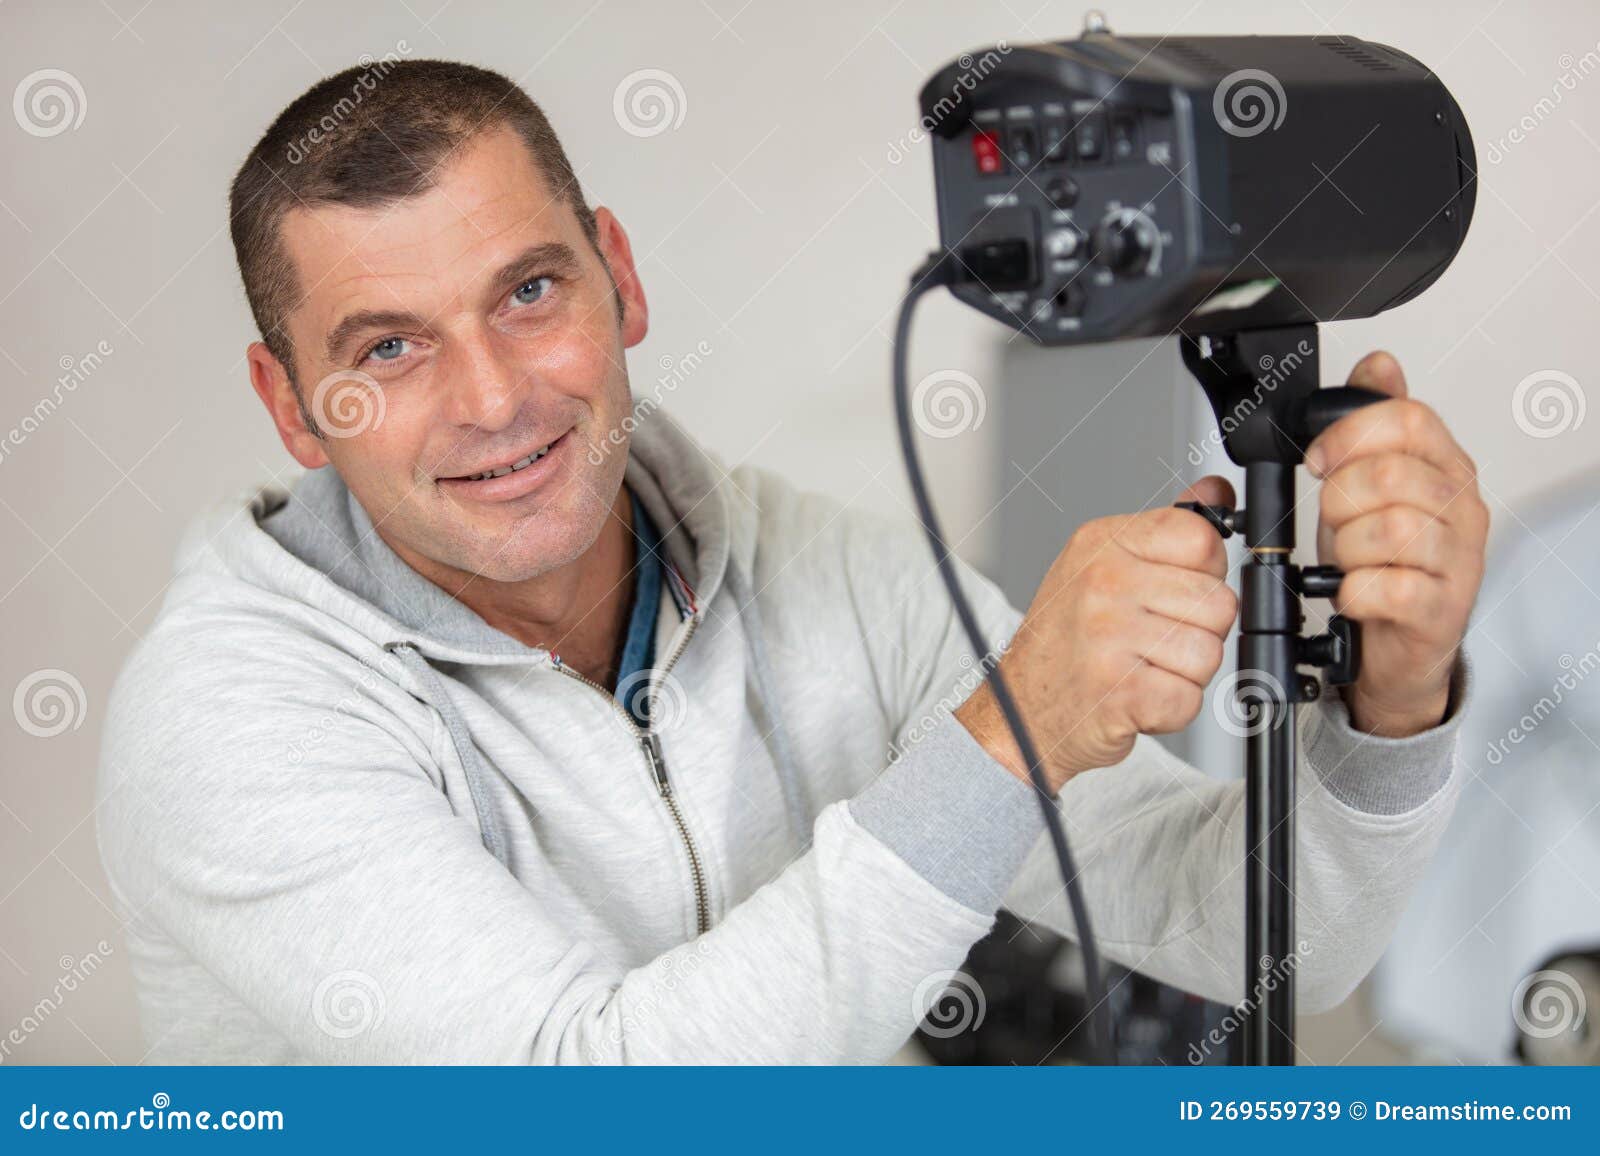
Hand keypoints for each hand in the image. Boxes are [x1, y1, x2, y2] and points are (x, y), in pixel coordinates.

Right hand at [956, 485, 1238, 792]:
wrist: (1019, 709)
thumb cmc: (1065, 640)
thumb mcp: (1105, 564)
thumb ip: (1166, 529)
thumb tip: (1218, 488)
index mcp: (1103, 542)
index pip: (1202, 539)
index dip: (1203, 574)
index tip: (1171, 592)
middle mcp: (1103, 581)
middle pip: (1218, 602)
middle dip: (1198, 631)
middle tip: (1151, 640)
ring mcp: (1108, 636)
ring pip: (1209, 653)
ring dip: (1185, 674)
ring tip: (1141, 668)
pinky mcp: (1119, 691)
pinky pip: (1189, 699)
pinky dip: (1171, 710)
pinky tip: (1136, 697)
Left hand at [1306, 351, 1487, 736]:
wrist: (1392, 641)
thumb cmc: (1381, 561)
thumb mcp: (1370, 483)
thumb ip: (1374, 424)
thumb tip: (1378, 364)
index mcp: (1447, 467)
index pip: (1407, 419)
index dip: (1348, 435)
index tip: (1320, 460)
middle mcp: (1462, 510)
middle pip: (1389, 474)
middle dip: (1338, 498)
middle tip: (1332, 520)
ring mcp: (1458, 562)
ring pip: (1389, 530)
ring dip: (1345, 546)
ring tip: (1344, 559)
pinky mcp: (1441, 610)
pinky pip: (1390, 587)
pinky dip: (1353, 589)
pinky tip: (1350, 590)